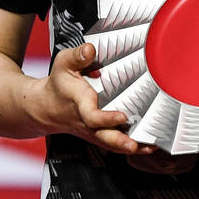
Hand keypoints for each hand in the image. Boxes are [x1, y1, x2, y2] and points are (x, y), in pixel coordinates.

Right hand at [30, 43, 156, 157]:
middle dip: (119, 142)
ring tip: (150, 147)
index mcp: (80, 104)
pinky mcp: (98, 135)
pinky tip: (147, 147)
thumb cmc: (59, 84)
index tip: (122, 116)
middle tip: (135, 145)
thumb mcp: (63, 64)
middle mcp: (87, 121)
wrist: (48, 106)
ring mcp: (92, 131)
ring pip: (110, 144)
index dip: (106, 119)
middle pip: (103, 136)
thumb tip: (90, 50)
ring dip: (128, 147)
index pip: (92, 116)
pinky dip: (129, 147)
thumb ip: (77, 56)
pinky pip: (113, 145)